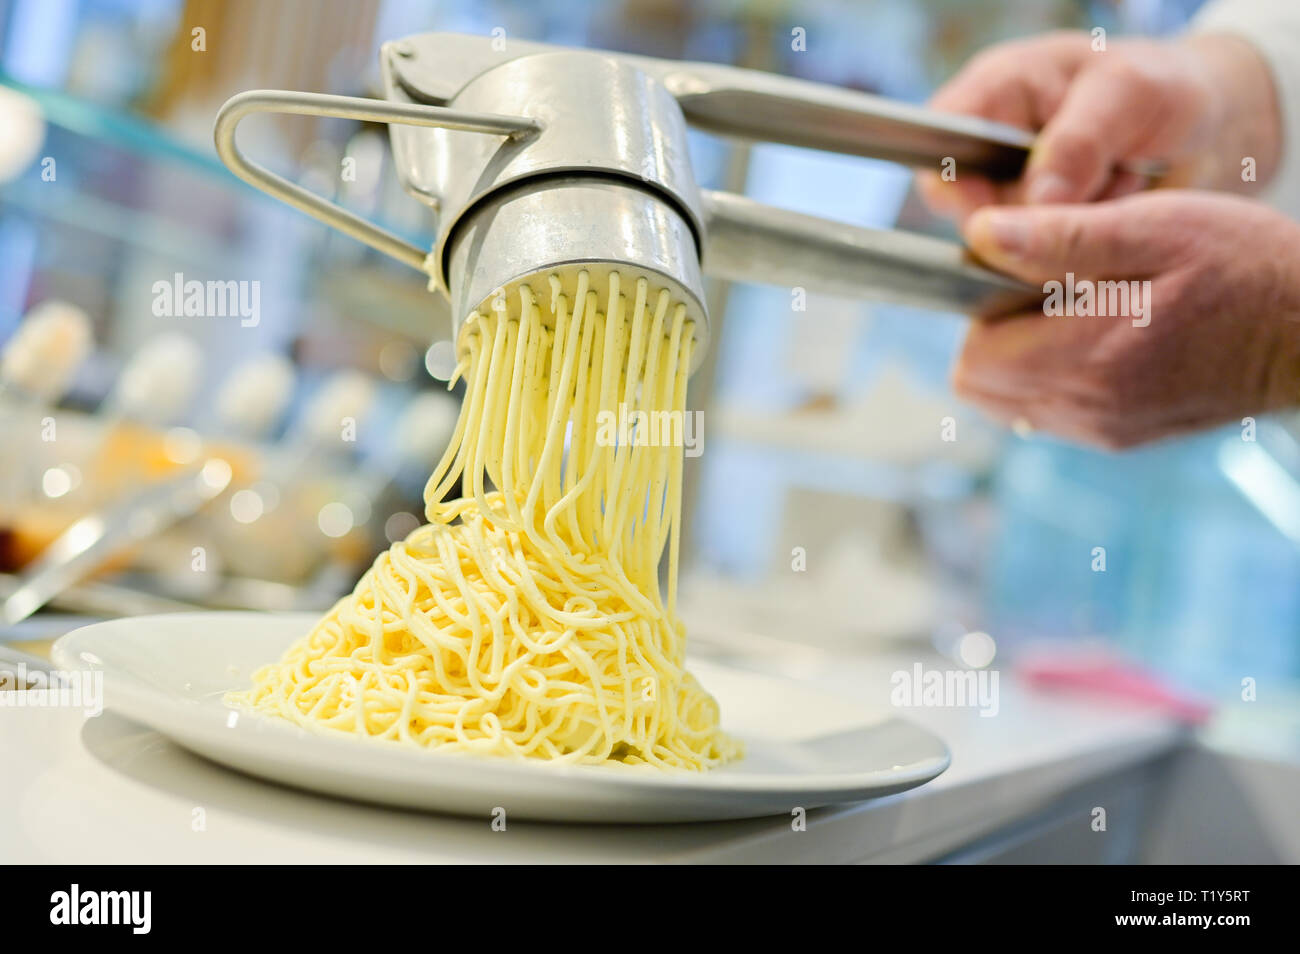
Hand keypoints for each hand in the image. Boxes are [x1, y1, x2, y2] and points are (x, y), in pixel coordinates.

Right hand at [918, 31, 1280, 221]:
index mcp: (994, 95)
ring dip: (1069, 236)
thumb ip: (1081, 140)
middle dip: (1036, 222)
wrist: (1205, 131)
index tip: (1017, 213)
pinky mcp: (1040, 239)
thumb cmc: (1161, 89)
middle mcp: (991, 152)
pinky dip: (1081, 256)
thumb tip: (1037, 203)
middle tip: (1102, 190)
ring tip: (1119, 192)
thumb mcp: (1130, 92)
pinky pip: (1040, 268)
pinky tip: (1114, 223)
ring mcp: (1014, 201)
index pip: (939, 155)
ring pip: (1011, 248)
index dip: (963, 194)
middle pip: (972, 214)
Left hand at [954, 191, 1299, 448]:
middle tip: (1053, 290)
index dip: (985, 306)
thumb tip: (980, 239)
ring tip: (1082, 310)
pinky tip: (1104, 336)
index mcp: (1088, 359)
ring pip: (1010, 402)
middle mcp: (1087, 410)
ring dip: (1022, 356)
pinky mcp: (1120, 435)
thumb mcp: (1156, 229)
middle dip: (995, 334)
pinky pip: (1049, 411)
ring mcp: (1103, 429)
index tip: (1030, 271)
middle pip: (982, 386)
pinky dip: (1054, 375)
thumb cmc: (1246, 268)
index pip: (975, 355)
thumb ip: (1060, 239)